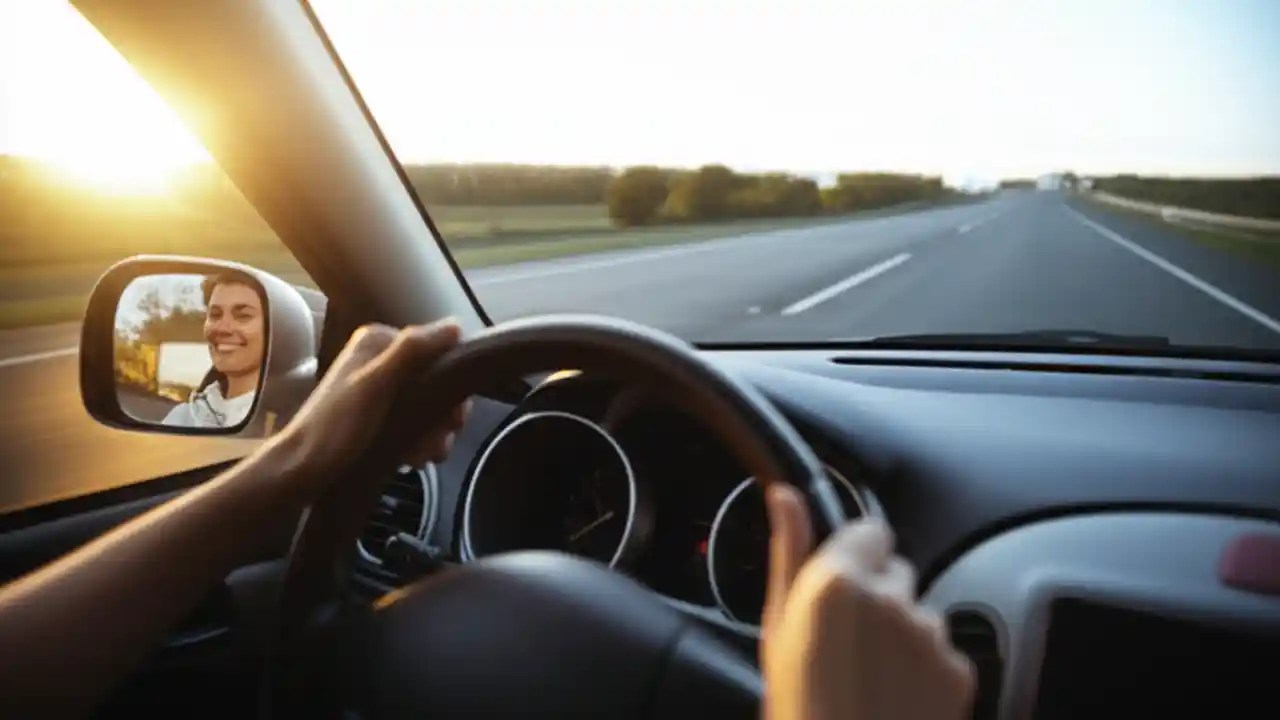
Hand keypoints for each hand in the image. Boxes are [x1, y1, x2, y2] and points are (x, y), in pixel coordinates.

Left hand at [261, 319, 469, 502]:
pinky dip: (420, 441)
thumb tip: (456, 327)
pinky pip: (416, 421)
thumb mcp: (375, 386)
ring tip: (423, 456)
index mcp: (380, 343)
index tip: (454, 417)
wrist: (301, 470)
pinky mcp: (380, 414)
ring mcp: (381, 388)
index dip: (453, 382)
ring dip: (434, 434)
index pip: (439, 349)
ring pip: (430, 405)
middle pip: (437, 380)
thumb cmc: (336, 427)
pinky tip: (413, 459)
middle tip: (438, 443)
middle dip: (443, 416)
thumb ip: (411, 352)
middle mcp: (382, 360)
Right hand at [760, 484, 974, 719]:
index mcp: (837, 580)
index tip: (842, 590)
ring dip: (904, 638)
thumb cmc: (797, 707)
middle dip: (880, 599)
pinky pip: (943, 655)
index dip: (857, 559)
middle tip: (850, 646)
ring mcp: (928, 635)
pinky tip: (897, 699)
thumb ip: (790, 551)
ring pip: (921, 615)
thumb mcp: (778, 627)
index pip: (872, 530)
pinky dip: (927, 673)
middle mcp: (888, 598)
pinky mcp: (957, 670)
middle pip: (896, 574)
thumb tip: (785, 495)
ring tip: (872, 680)